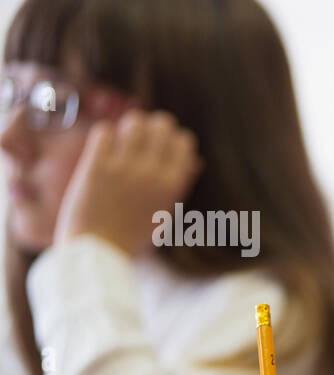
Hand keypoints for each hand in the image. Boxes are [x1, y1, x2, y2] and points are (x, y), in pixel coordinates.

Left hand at [53, 109, 200, 254]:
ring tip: (124, 137)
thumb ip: (180, 184)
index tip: (164, 143)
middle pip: (161, 125)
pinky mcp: (96, 167)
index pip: (183, 141)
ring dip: (130, 126)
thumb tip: (195, 161)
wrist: (99, 252)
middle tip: (144, 135)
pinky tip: (104, 146)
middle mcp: (152, 173)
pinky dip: (106, 135)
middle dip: (154, 126)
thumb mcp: (166, 212)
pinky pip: (104, 132)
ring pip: (134, 122)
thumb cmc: (134, 236)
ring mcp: (123, 168)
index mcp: (173, 185)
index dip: (174, 138)